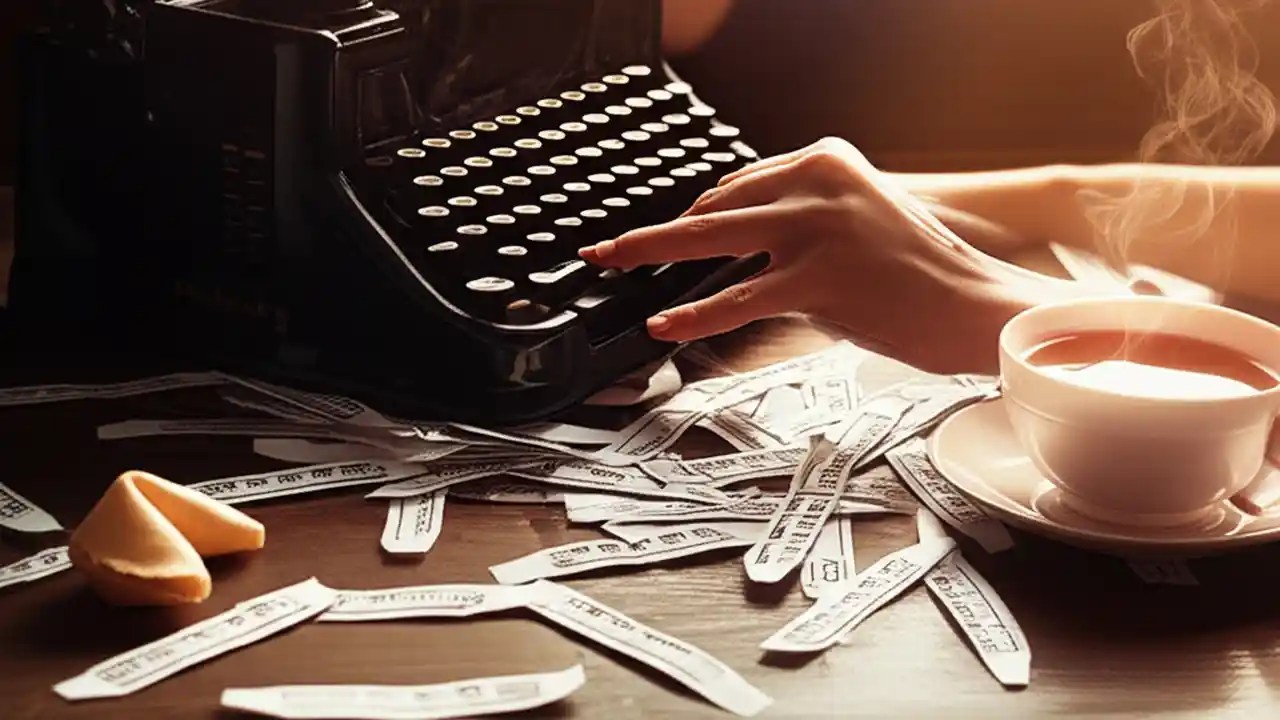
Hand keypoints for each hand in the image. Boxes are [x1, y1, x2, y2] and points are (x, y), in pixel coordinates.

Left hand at [578, 138, 1063, 373]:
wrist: (974, 306)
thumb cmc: (920, 271)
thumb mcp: (860, 217)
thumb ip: (801, 215)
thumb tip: (736, 233)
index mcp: (826, 161)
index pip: (740, 184)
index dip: (696, 213)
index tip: (666, 229)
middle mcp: (817, 185)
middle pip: (714, 206)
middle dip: (653, 231)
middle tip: (609, 247)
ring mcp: (816, 230)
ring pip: (712, 242)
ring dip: (651, 256)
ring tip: (613, 268)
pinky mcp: (818, 280)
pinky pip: (739, 298)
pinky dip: (694, 313)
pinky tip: (665, 323)